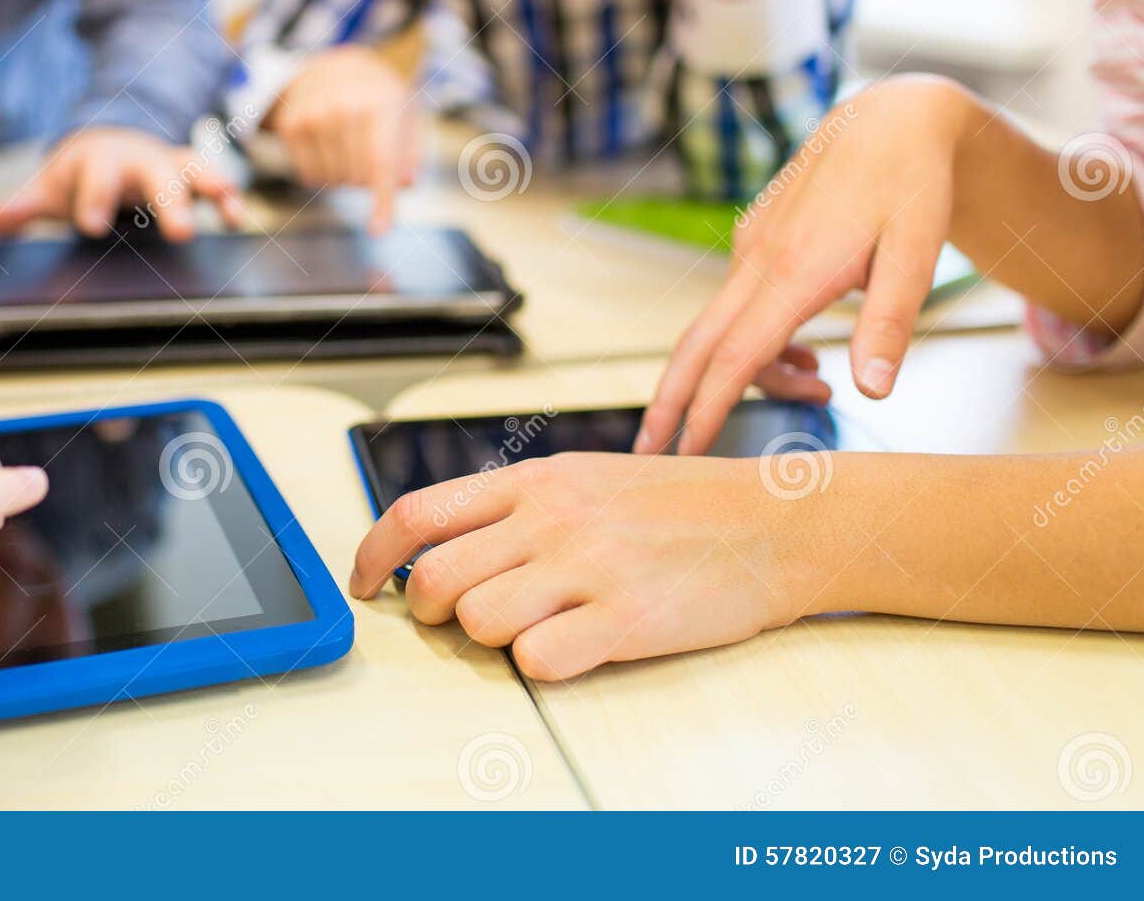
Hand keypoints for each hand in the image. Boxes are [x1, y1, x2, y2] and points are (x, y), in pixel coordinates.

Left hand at [0, 127, 244, 241]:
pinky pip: (216, 183)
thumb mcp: (50, 188)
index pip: (97, 179)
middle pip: (156, 176)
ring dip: (212, 188)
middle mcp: (139, 159)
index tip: (93, 227)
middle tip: (180, 232)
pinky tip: (237, 220)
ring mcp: (169, 165)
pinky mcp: (192, 176)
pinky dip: (229, 199)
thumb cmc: (80, 175)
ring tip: (227, 209)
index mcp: (99, 162)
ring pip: (194, 169)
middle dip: (169, 202)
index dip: (95, 201)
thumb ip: (23, 207)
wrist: (111, 139)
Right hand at [267, 46, 423, 233]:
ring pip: (332, 181)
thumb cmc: (378, 99)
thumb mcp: (405, 115)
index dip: (382, 201)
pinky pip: (308, 176)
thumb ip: (411, 152)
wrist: (333, 68)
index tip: (378, 230)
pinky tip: (327, 149)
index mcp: (380, 103)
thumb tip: (404, 183)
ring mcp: (313, 116)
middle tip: (367, 152)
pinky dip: (322, 174)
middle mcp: (344, 108)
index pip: (381, 163)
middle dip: (366, 178)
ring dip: (343, 177)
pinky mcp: (291, 126)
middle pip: (357, 178)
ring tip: (347, 147)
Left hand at [349, 452, 809, 679]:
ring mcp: (588, 567)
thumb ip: (517, 506)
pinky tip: (579, 644)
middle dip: (432, 612)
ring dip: (496, 638)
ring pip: (478, 623)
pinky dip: (544, 665)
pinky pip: (538, 661)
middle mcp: (551, 519)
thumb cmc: (683, 506)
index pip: (418, 513)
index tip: (365, 584)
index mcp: (536, 481)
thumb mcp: (589, 479)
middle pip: (435, 581)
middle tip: (462, 617)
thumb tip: (443, 544)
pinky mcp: (626, 619)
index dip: (373, 555)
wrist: (778, 522)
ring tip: (541, 623)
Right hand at [636, 76, 968, 456]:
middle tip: (647, 454)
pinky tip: (807, 353)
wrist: (893, 117)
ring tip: (817, 391)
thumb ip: (891, 322)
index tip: (685, 450)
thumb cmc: (912, 183)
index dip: (709, 408)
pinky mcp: (756, 242)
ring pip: (725, 330)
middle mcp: (759, 260)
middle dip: (670, 403)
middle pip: (696, 345)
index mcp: (794, 270)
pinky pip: (740, 308)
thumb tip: (874, 389)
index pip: (736, 356)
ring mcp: (751, 249)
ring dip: (751, 376)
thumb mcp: (919, 252)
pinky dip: (759, 344)